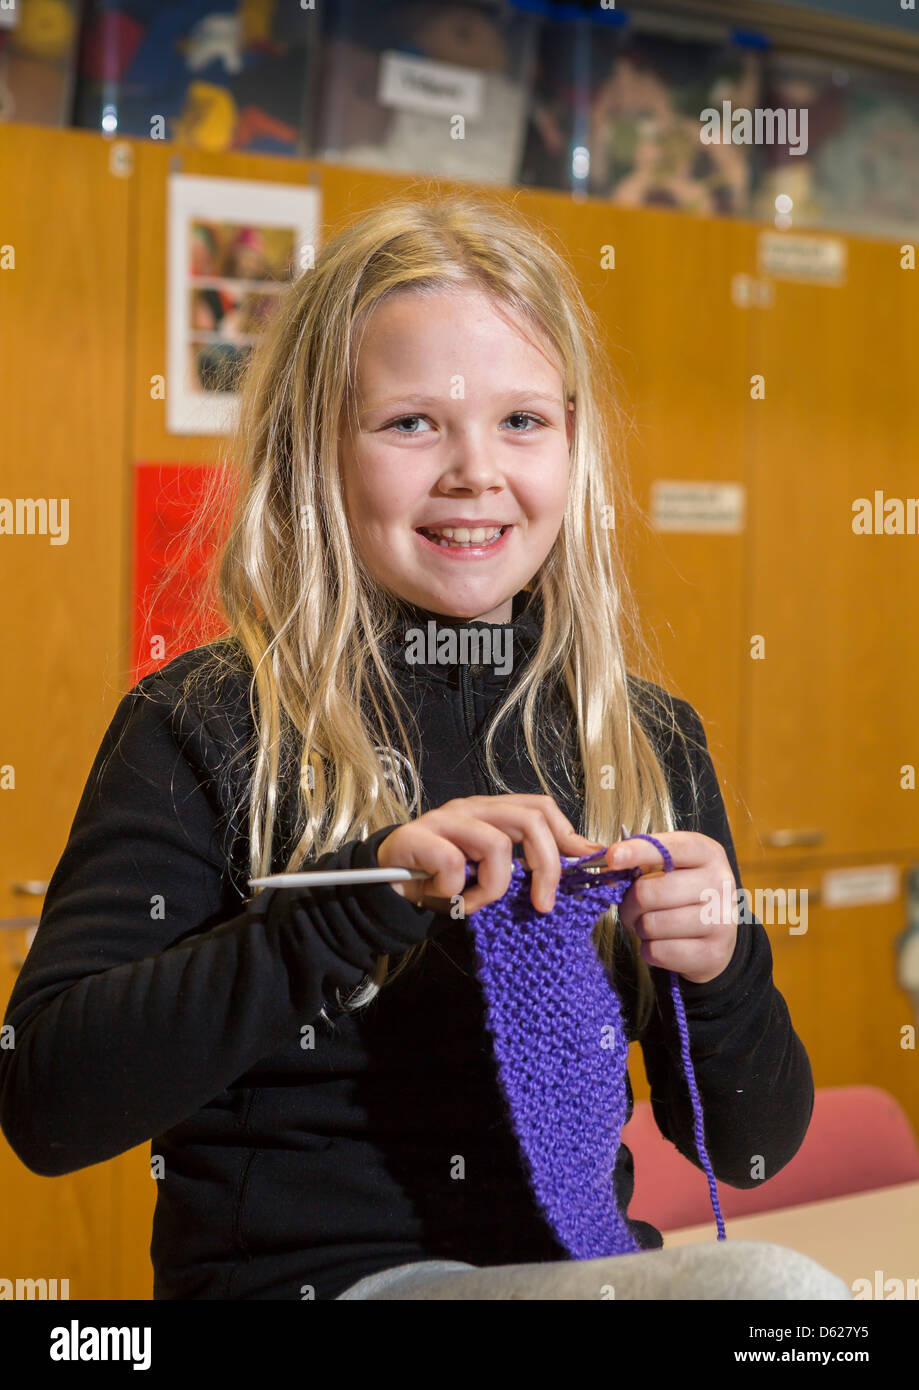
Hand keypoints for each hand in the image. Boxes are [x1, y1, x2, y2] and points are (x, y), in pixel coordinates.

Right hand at [377, 794, 605, 916]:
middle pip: (529, 820)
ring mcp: (444, 820)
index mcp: (492, 812)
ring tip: (476, 903)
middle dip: (546, 866)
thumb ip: (525, 864)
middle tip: (543, 904)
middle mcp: (471, 808)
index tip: (584, 864)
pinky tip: (446, 898)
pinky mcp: (417, 837)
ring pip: (495, 845)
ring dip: (493, 887)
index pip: (540, 807)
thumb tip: (580, 863)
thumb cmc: (445, 880)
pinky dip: (456, 891)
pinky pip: (453, 865)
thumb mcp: (490, 872)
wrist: (388, 884)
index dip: (568, 834)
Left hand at [605, 831, 737, 984]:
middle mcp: (720, 884)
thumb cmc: (683, 892)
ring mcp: (721, 920)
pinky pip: (658, 951)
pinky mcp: (713, 953)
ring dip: (640, 927)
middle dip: (628, 903)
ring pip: (651, 925)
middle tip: (630, 908)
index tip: (612, 856)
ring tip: (650, 925)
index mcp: (707, 853)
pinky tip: (662, 942)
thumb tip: (610, 865)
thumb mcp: (670, 867)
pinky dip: (649, 949)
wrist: (716, 932)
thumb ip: (642, 861)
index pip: (671, 849)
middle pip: (650, 892)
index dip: (639, 851)